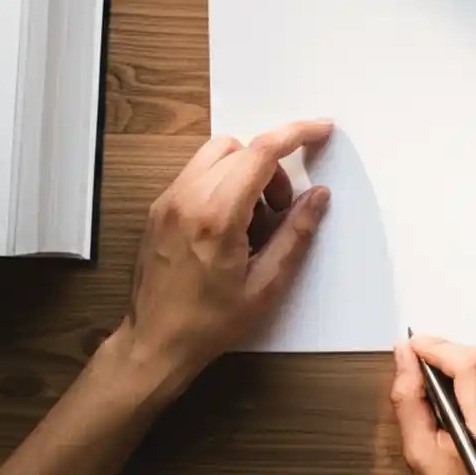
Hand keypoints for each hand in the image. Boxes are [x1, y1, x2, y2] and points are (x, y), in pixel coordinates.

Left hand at [121, 120, 332, 380]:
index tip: (322, 130)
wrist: (154, 344)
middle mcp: (187, 197)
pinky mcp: (158, 208)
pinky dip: (222, 183)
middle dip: (270, 167)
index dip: (296, 134)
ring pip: (215, 154)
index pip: (261, 152)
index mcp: (217, 216)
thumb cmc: (210, 323)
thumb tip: (319, 196)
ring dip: (244, 172)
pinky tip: (230, 225)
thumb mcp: (266, 285)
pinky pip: (196, 174)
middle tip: (280, 211)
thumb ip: (296, 234)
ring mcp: (168, 200)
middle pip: (239, 148)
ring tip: (254, 220)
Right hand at [392, 336, 475, 474]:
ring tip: (444, 382)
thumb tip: (404, 357)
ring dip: (471, 366)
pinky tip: (470, 400)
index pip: (471, 365)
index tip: (415, 345)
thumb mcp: (421, 458)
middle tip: (425, 362)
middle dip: (453, 352)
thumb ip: (409, 402)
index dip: (439, 346)